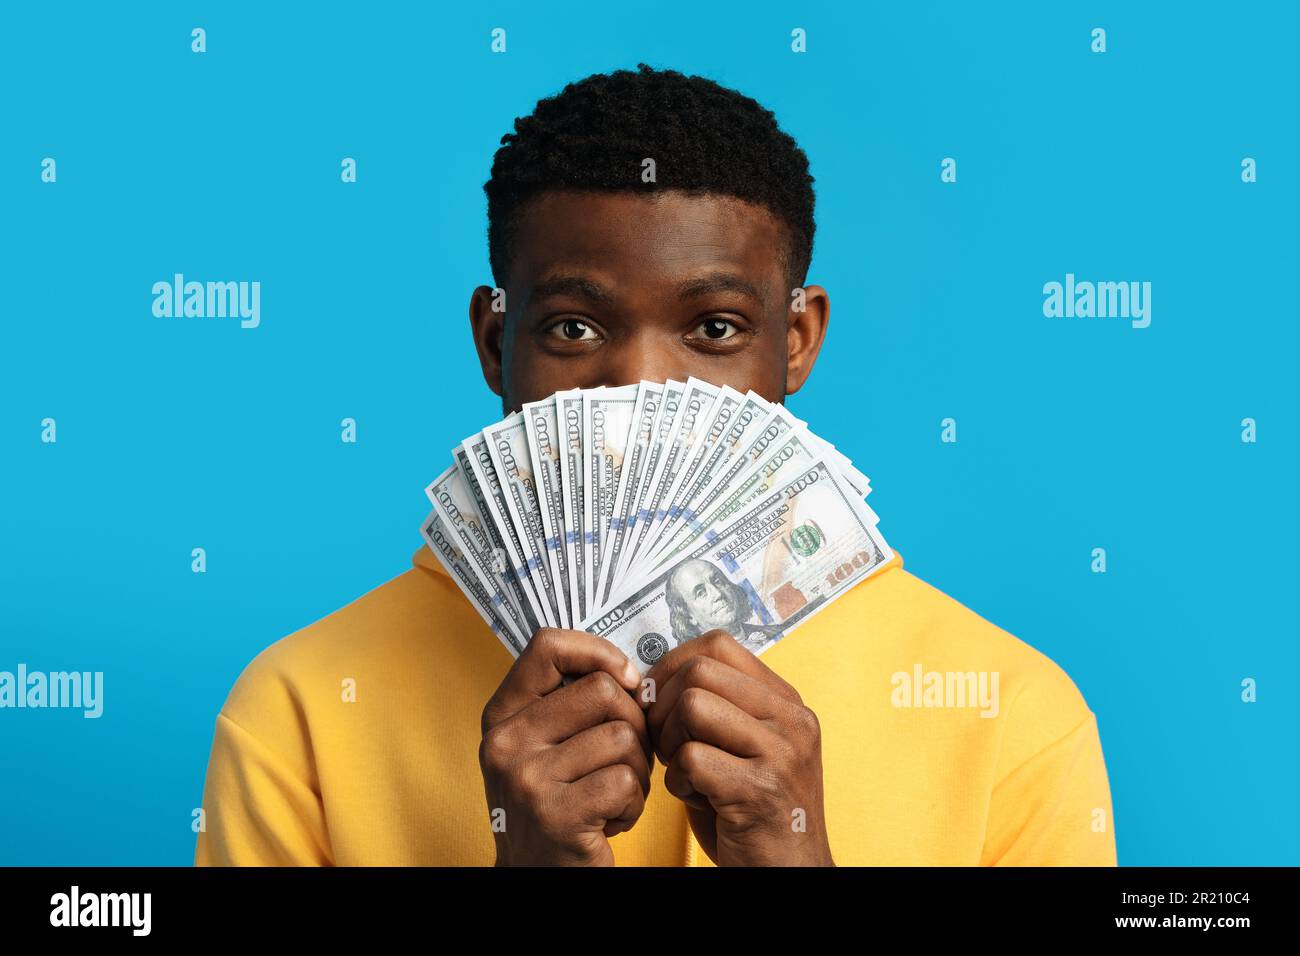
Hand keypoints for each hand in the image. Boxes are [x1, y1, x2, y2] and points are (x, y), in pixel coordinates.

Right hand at [479, 628, 652, 865]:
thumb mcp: (543, 746)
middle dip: (634, 725)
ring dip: (637, 772)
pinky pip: (626, 782)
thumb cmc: (555, 804)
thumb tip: (631, 672)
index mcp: (501, 714)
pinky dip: (634, 804)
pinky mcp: (555, 814)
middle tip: (625, 759)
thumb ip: (572, 703)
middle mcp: (504, 741)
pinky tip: (611, 820)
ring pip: (623, 738)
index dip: (598, 653)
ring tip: (613, 794)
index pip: (548, 646)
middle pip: (603, 692)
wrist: (537, 877)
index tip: (625, 680)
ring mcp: (526, 778)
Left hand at [644, 630, 833, 865]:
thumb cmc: (756, 812)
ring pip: (693, 707)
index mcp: (786, 702)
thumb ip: (719, 707)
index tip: (659, 699)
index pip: (718, 644)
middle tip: (666, 743)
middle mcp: (791, 719)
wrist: (791, 874)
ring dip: (670, 742)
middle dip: (663, 706)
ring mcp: (781, 753)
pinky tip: (697, 798)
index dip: (673, 665)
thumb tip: (654, 678)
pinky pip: (691, 758)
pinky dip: (678, 781)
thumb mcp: (749, 746)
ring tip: (685, 771)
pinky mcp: (760, 791)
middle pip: (699, 670)